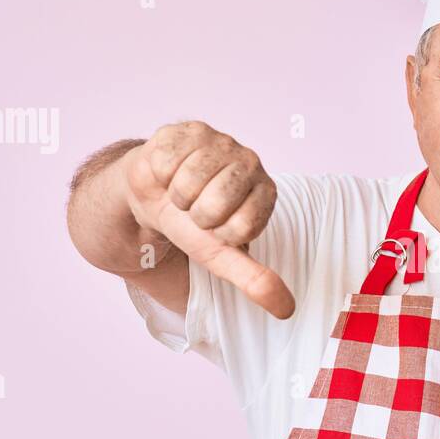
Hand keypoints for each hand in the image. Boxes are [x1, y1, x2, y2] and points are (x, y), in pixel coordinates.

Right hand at [122, 120, 294, 318]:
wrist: (154, 195)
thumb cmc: (193, 224)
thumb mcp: (222, 257)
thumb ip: (253, 280)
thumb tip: (286, 309)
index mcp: (265, 192)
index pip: (241, 227)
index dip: (218, 235)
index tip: (215, 228)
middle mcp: (249, 162)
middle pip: (216, 203)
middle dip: (196, 215)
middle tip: (195, 210)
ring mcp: (220, 141)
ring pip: (188, 181)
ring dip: (176, 195)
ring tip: (182, 192)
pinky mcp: (188, 129)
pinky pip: (166, 161)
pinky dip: (160, 174)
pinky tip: (169, 172)